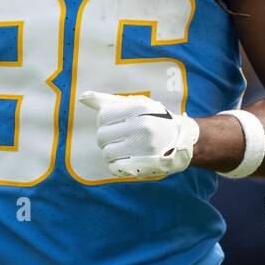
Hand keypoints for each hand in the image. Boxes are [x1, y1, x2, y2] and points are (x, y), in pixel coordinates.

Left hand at [77, 90, 199, 178]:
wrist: (181, 140)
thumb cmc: (153, 119)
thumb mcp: (136, 104)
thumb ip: (108, 101)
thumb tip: (83, 97)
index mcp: (139, 107)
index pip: (103, 116)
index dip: (104, 122)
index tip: (113, 124)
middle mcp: (142, 126)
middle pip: (101, 136)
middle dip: (106, 138)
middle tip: (118, 138)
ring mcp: (144, 147)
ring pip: (107, 153)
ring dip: (111, 152)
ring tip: (123, 148)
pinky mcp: (145, 165)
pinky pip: (115, 167)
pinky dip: (116, 165)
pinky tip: (126, 159)